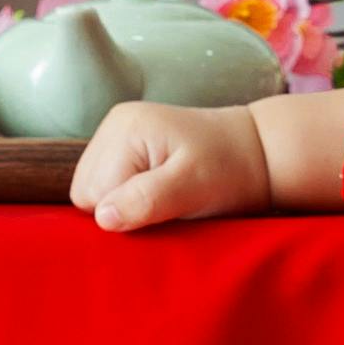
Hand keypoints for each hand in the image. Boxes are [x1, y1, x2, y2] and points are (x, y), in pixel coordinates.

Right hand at [72, 98, 274, 232]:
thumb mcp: (193, 187)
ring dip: (124, 204)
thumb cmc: (229, 169)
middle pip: (87, 192)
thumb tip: (103, 218)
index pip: (93, 194)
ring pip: (93, 192)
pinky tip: (156, 192)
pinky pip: (105, 185)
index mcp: (126, 129)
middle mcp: (113, 126)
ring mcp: (116, 135)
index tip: (164, 211)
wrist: (256, 152)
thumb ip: (147, 199)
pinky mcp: (124, 147)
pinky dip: (127, 197)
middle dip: (122, 208)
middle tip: (166, 205)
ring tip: (164, 197)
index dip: (125, 213)